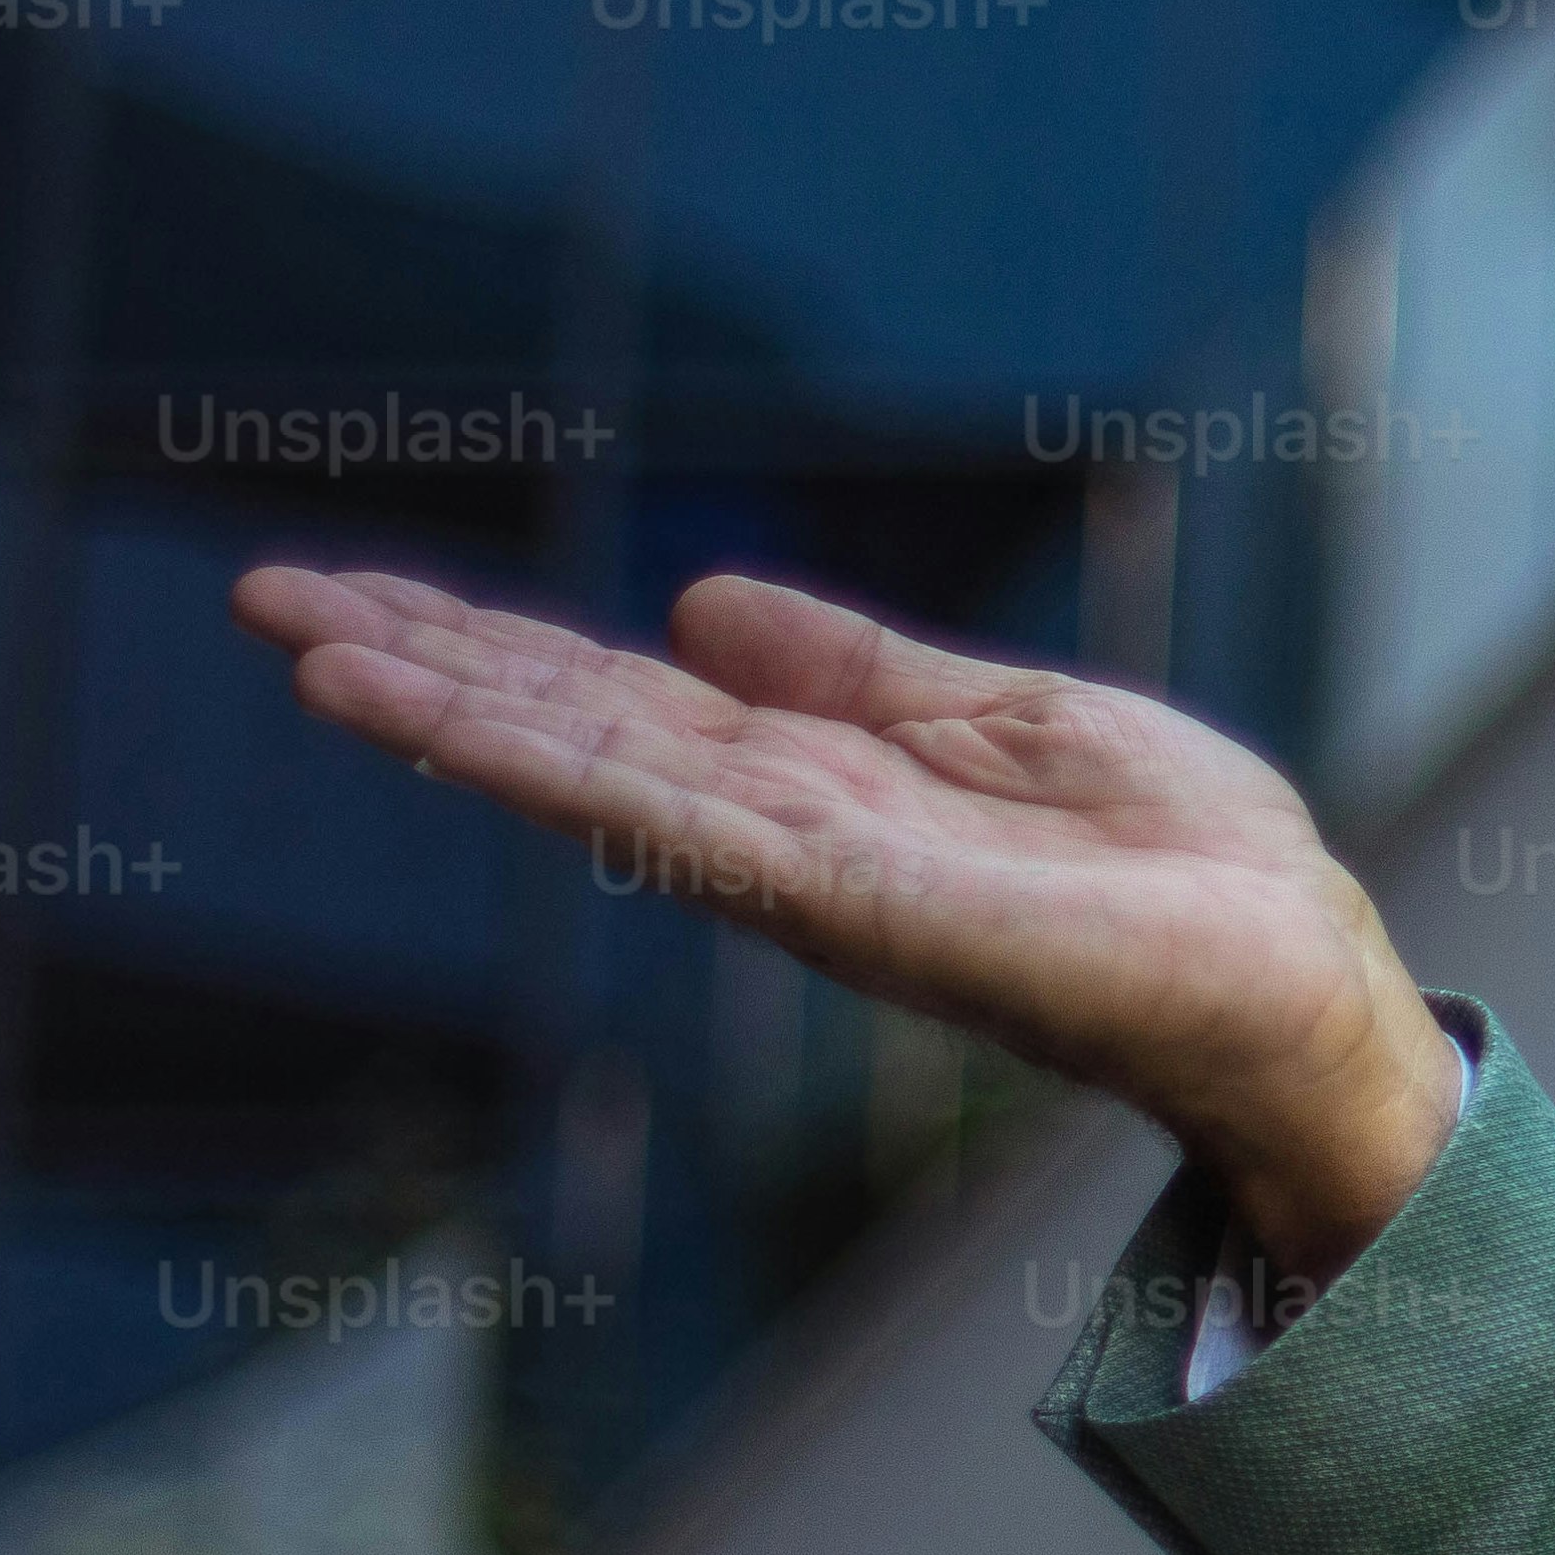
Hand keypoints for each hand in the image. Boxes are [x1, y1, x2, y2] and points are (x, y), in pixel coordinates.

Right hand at [232, 566, 1467, 1289]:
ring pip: (589, 770)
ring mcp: (802, 871)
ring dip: (451, 710)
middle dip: (425, 665)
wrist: (1288, 959)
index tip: (361, 594)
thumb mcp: (1005, 717)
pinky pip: (679, 821)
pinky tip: (463, 722)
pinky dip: (566, 767)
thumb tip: (705, 602)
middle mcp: (781, 829)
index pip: (619, 699)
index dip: (492, 647)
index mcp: (817, 778)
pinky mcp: (849, 903)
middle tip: (266, 594)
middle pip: (569, 728)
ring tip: (309, 644)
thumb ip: (854, 670)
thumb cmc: (1179, 857)